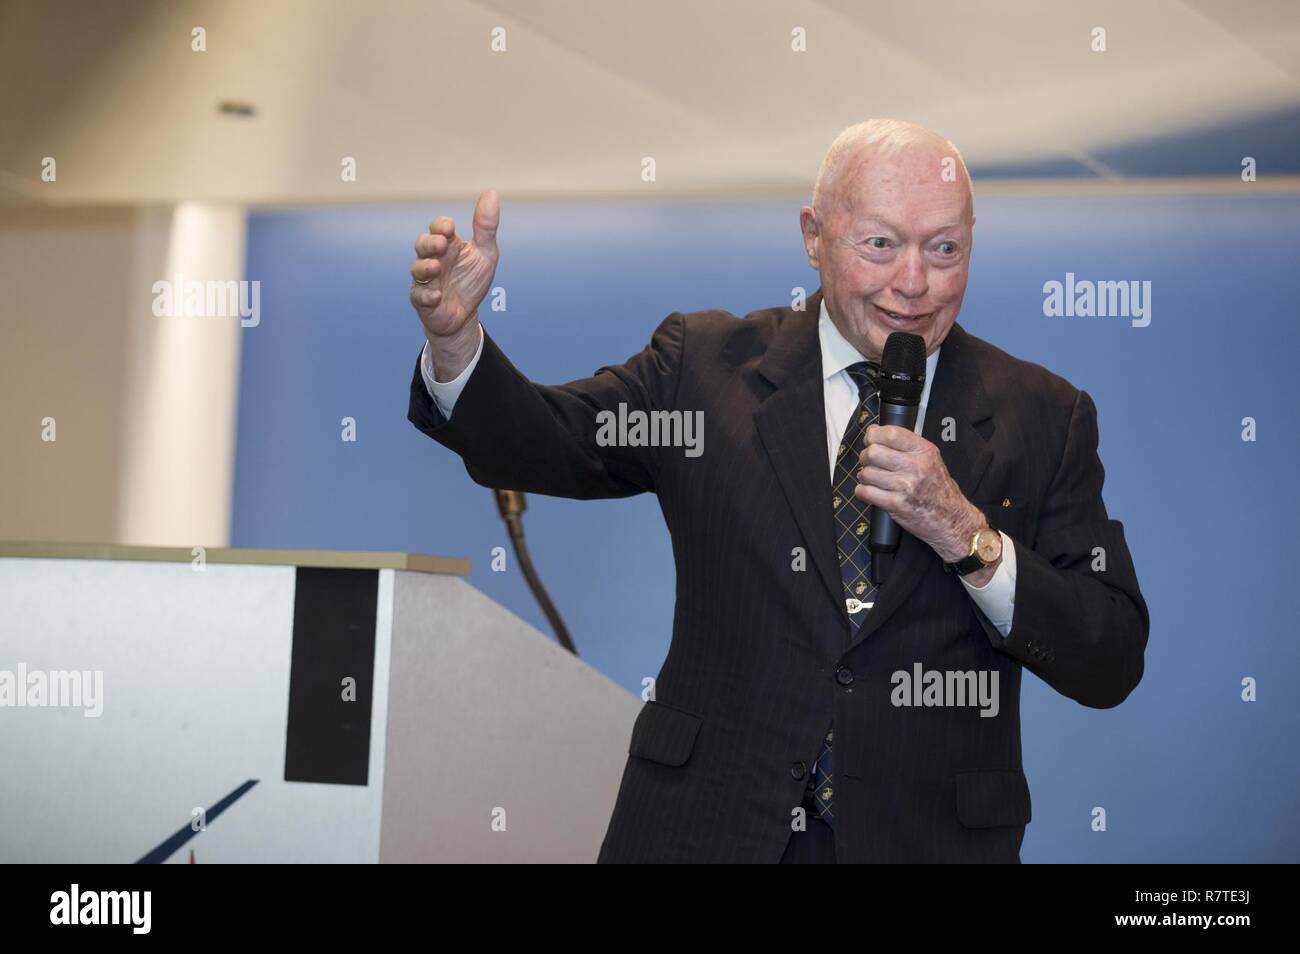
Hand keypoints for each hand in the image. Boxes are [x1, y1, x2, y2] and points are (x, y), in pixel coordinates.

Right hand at [410, 190, 499, 377]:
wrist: (464, 315)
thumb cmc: (471, 280)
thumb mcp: (484, 253)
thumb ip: (485, 227)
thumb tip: (491, 193)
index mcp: (448, 245)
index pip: (438, 228)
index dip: (441, 226)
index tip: (450, 229)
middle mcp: (433, 259)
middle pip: (422, 244)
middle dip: (430, 243)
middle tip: (441, 244)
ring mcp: (425, 280)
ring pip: (417, 269)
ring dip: (425, 267)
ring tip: (435, 267)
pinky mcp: (423, 301)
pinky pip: (419, 297)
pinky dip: (427, 295)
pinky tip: (436, 295)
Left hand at [854, 424, 989, 566]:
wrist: (951, 519)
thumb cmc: (939, 490)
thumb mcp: (931, 460)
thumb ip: (907, 446)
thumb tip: (875, 433)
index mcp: (924, 451)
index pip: (890, 433)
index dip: (873, 435)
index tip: (870, 439)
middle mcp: (916, 466)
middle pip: (874, 452)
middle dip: (865, 457)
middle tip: (869, 462)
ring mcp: (906, 486)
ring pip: (867, 473)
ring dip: (864, 476)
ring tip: (872, 479)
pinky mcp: (897, 504)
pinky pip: (866, 492)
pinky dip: (862, 492)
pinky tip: (870, 491)